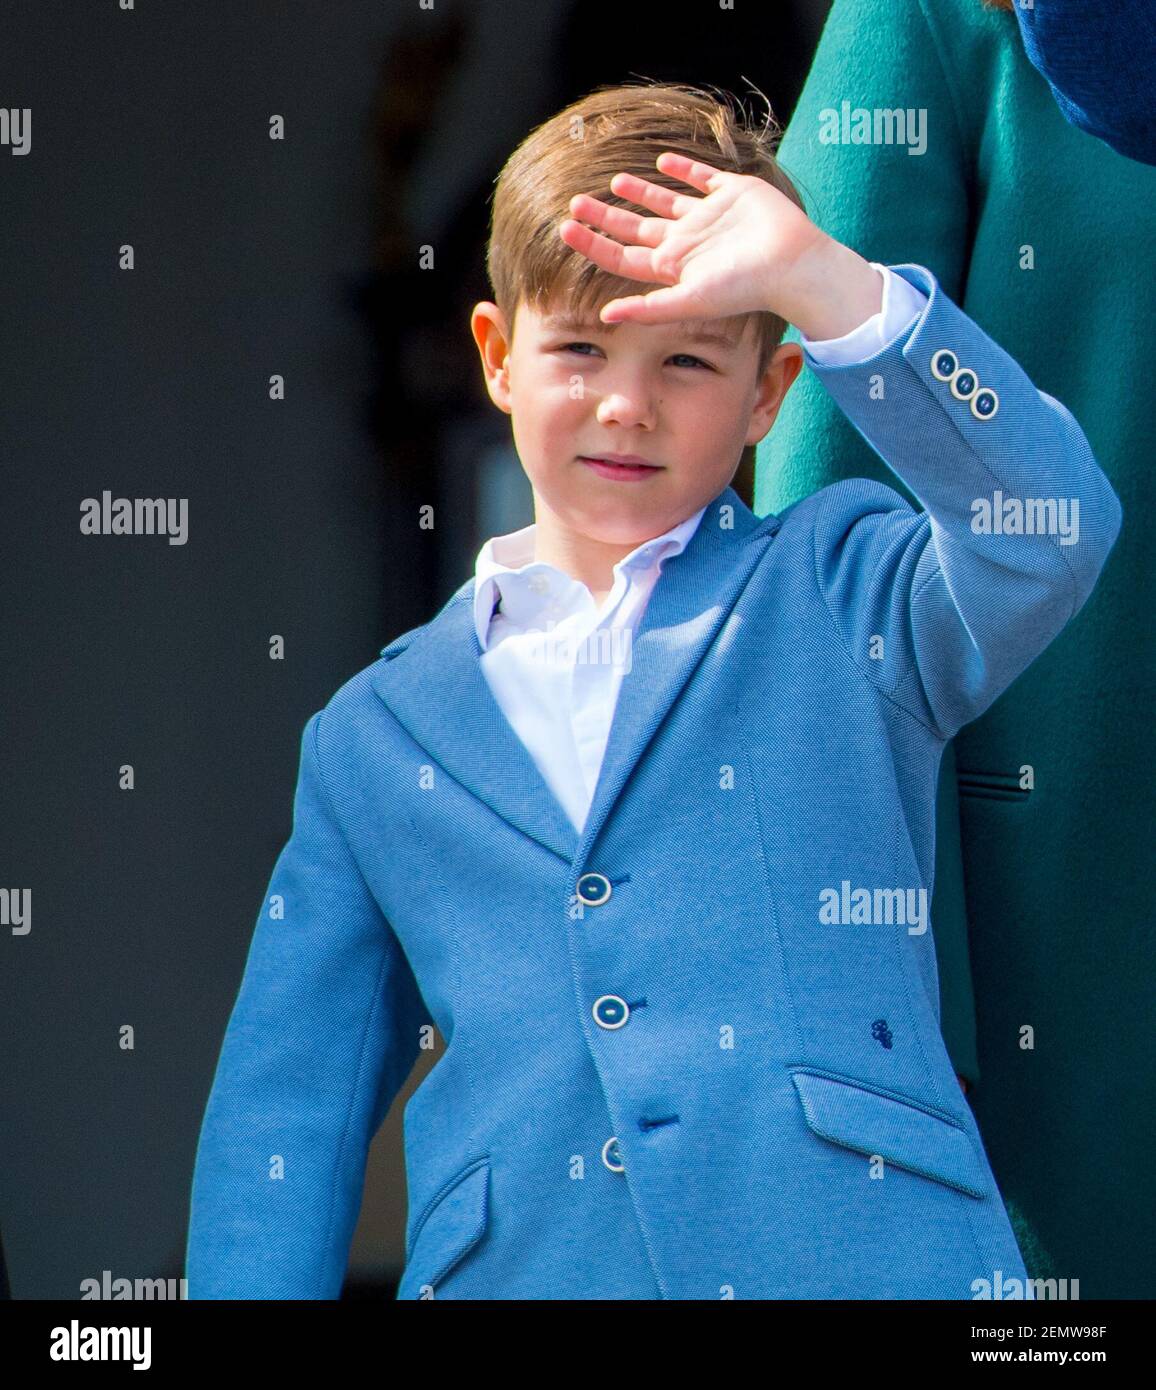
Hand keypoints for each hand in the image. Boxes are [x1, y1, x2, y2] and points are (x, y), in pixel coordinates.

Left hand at [557, 152, 881, 339]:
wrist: (792, 263)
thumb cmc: (745, 287)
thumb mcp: (691, 301)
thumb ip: (648, 308)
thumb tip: (604, 315)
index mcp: (672, 267)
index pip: (621, 256)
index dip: (593, 243)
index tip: (565, 228)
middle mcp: (686, 243)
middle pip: (635, 229)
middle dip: (605, 217)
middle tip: (575, 202)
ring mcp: (708, 218)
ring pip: (665, 202)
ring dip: (641, 193)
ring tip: (616, 181)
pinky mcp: (733, 193)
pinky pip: (701, 178)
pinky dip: (682, 168)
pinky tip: (663, 160)